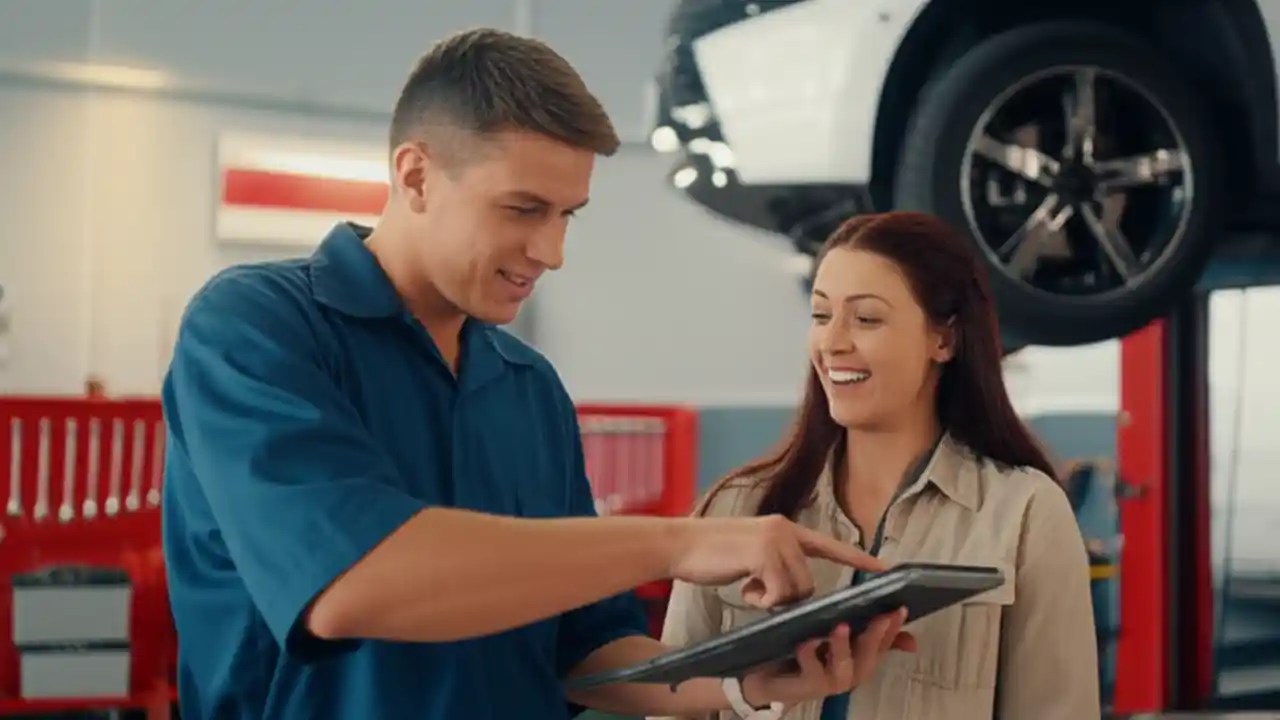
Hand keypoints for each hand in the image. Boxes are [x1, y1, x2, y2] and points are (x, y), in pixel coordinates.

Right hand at [666, 515, 886, 607]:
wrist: (679, 544)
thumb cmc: (710, 554)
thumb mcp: (749, 557)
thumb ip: (774, 566)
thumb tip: (789, 593)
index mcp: (785, 529)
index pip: (829, 545)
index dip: (857, 558)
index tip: (885, 568)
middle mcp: (785, 529)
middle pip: (808, 582)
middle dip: (786, 597)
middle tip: (757, 592)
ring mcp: (775, 539)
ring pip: (797, 590)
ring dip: (772, 599)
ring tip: (747, 587)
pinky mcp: (763, 552)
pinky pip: (779, 593)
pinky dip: (762, 600)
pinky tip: (743, 588)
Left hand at [740, 609, 916, 707]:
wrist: (769, 676)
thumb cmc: (807, 656)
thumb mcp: (839, 640)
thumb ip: (871, 637)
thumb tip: (912, 641)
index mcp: (860, 660)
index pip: (884, 644)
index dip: (894, 628)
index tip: (900, 608)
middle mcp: (850, 674)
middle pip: (869, 656)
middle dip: (876, 636)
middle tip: (880, 616)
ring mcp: (829, 682)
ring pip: (844, 666)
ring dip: (843, 646)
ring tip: (842, 626)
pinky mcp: (807, 686)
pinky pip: (811, 670)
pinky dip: (810, 655)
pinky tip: (807, 641)